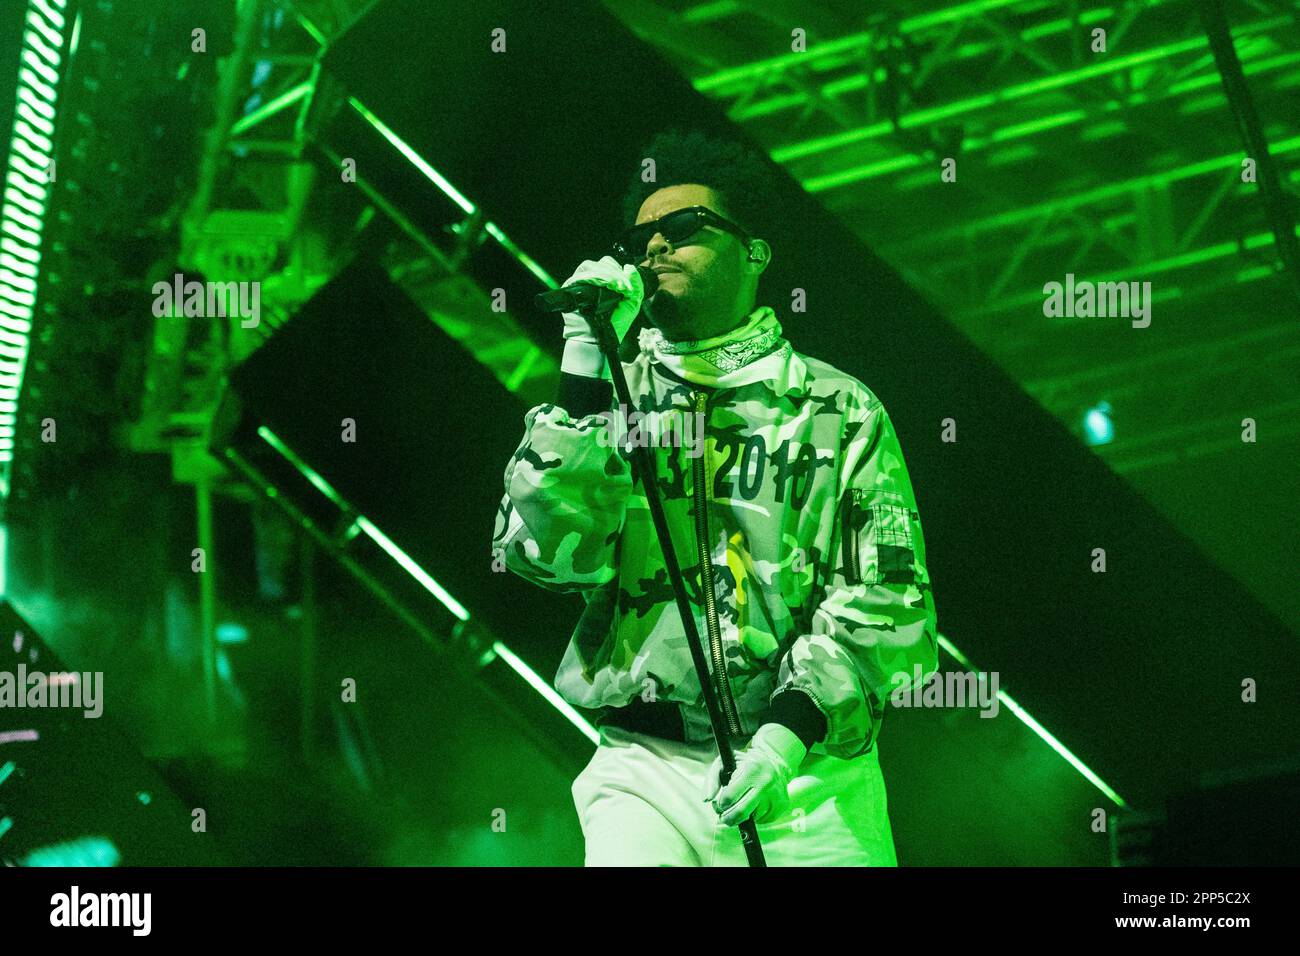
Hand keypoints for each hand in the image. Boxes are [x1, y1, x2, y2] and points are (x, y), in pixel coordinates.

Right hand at [559, 256, 644, 378]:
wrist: (601, 340)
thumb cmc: (616, 323)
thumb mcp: (632, 303)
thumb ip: (636, 284)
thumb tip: (629, 266)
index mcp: (605, 281)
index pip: (608, 264)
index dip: (619, 271)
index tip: (627, 287)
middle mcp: (591, 281)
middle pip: (599, 263)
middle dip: (614, 272)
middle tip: (623, 287)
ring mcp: (579, 284)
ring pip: (589, 266)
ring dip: (605, 273)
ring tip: (615, 286)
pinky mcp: (570, 289)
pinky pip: (580, 277)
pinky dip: (595, 277)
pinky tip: (606, 285)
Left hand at [705, 723, 807, 826]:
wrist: (775, 763)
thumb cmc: (744, 764)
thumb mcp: (726, 763)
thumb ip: (712, 779)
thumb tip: (706, 799)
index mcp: (750, 770)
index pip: (728, 797)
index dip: (720, 803)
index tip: (719, 802)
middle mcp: (765, 783)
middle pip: (739, 813)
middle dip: (727, 818)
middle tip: (723, 815)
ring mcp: (775, 796)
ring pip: (751, 818)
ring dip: (741, 816)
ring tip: (741, 804)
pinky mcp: (781, 806)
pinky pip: (762, 821)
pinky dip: (754, 816)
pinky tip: (754, 805)